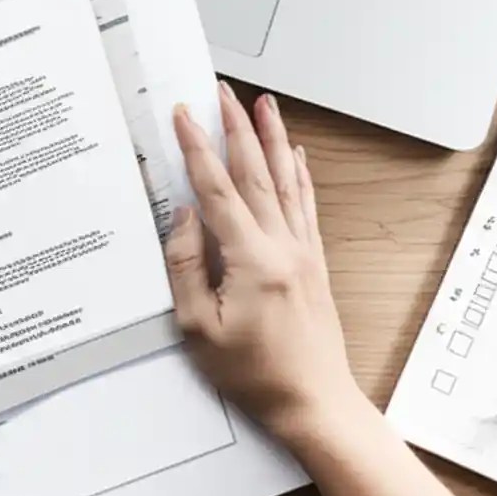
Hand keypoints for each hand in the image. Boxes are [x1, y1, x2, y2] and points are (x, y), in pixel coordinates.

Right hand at [165, 82, 363, 440]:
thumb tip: (183, 218)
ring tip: (264, 105)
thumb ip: (186, 266)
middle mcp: (283, 246)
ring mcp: (303, 251)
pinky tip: (296, 156)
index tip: (184, 117)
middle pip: (256, 172)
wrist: (314, 402)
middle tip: (223, 93)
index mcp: (251, 259)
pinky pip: (306, 204)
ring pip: (286, 180)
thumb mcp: (199, 328)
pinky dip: (299, 174)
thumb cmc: (256, 375)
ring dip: (272, 138)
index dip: (197, 148)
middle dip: (237, 126)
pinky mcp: (313, 262)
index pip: (217, 190)